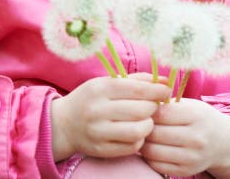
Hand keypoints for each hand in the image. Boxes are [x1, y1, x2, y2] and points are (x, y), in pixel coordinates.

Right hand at [50, 75, 170, 160]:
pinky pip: (132, 146)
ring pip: (139, 131)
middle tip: (153, 106)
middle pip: (141, 110)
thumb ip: (133, 80)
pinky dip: (139, 139)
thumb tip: (161, 81)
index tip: (166, 91)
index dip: (157, 90)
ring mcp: (98, 131)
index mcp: (100, 89)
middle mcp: (97, 110)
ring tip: (145, 120)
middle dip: (153, 107)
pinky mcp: (102, 149)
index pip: (137, 89)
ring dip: (148, 125)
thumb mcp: (105, 83)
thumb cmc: (90, 100)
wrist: (63, 124)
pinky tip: (135, 132)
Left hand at [140, 98, 229, 177]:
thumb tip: (139, 103)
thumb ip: (166, 103)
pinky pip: (157, 165)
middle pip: (154, 133)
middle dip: (142, 127)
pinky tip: (151, 147)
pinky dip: (148, 157)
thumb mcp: (188, 104)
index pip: (160, 113)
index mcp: (196, 116)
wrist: (223, 142)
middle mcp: (196, 138)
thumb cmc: (198, 118)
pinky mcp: (186, 171)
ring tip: (142, 135)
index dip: (147, 110)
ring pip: (152, 151)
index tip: (143, 109)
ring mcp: (192, 157)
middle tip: (138, 123)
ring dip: (142, 143)